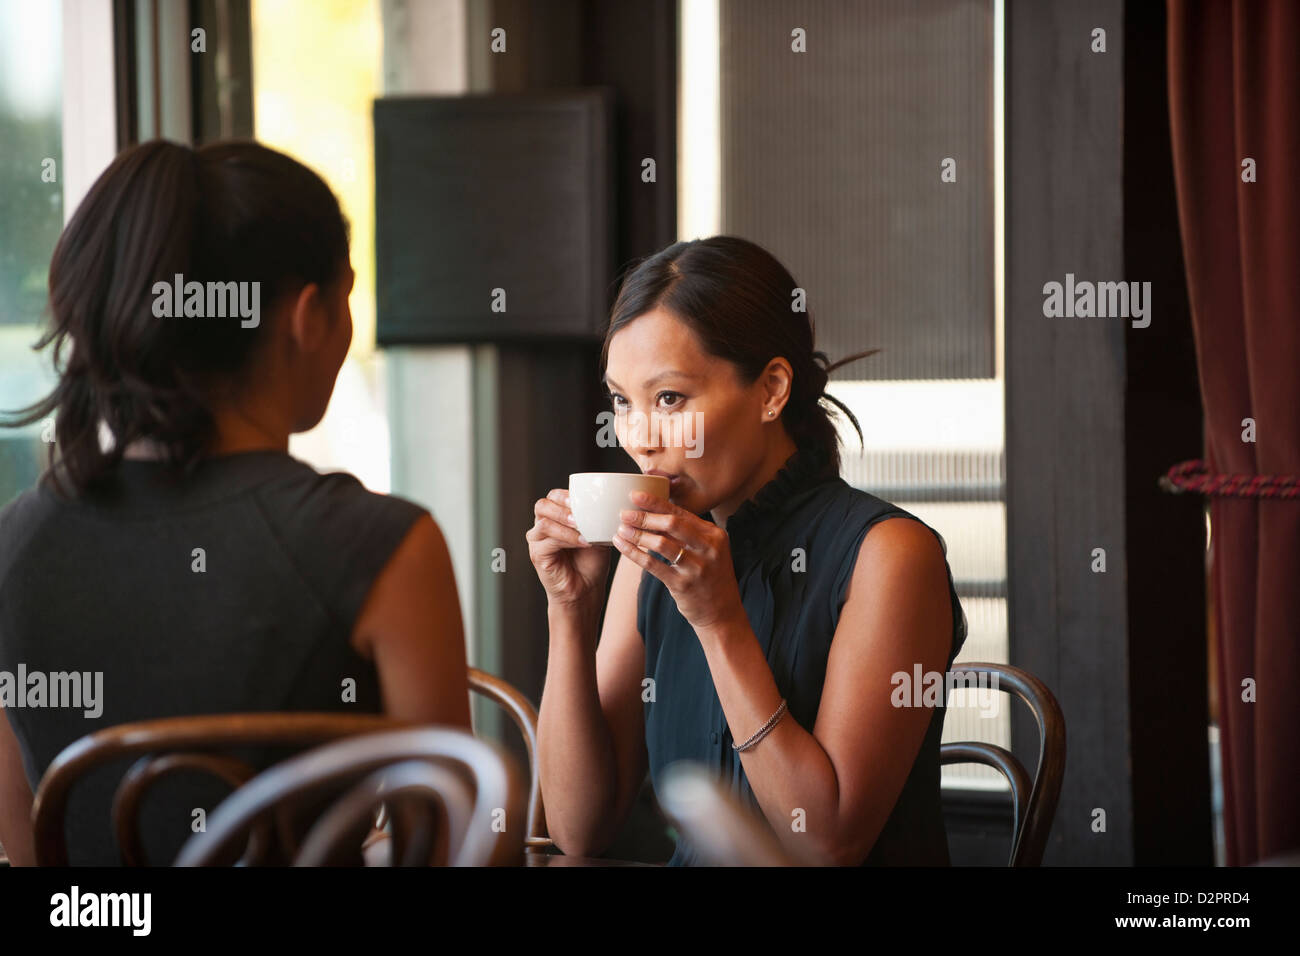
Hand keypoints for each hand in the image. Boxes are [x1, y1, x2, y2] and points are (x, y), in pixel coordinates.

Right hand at [526, 488, 611, 608]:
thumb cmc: (591, 562)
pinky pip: (548, 541)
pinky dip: (567, 539)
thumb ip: (596, 518)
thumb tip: (607, 502)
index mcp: (555, 517)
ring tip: (583, 529)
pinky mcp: (538, 556)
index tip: (585, 499)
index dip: (566, 495)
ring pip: (544, 523)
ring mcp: (537, 541)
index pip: (553, 497)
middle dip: (561, 507)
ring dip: (565, 524)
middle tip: (579, 513)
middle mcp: (542, 527)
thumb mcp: (598, 533)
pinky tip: (583, 542)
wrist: (587, 589)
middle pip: (542, 505)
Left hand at [611, 491, 746, 633]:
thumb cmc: (710, 578)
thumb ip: (688, 534)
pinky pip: (653, 564)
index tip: (635, 495)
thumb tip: (654, 513)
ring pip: (661, 543)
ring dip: (637, 534)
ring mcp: (697, 567)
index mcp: (715, 535)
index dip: (656, 502)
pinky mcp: (683, 585)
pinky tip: (622, 546)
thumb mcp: (708, 551)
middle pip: (672, 524)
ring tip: (621, 529)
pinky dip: (635, 553)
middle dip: (645, 516)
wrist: (722, 613)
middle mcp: (709, 548)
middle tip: (624, 512)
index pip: (681, 513)